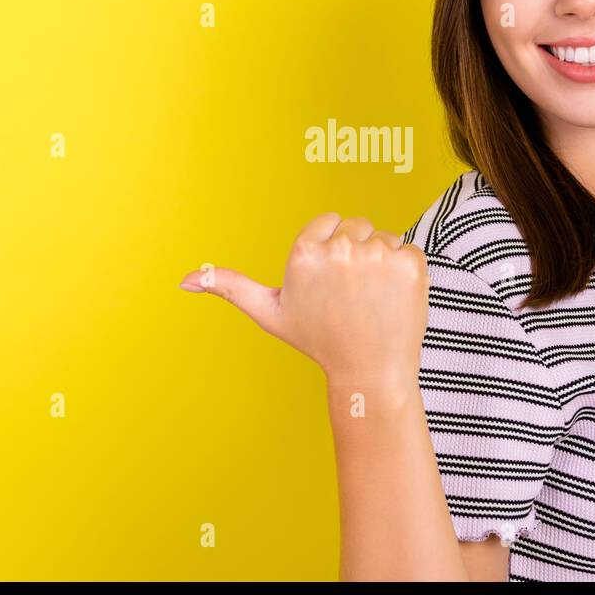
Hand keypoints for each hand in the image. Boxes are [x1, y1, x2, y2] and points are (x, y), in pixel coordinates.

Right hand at [178, 213, 429, 385]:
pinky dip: (407, 273)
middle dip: (356, 254)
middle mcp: (339, 248)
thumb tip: (184, 280)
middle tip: (351, 295)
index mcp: (304, 251)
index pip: (328, 223)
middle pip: (357, 226)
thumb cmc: (318, 340)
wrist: (368, 372)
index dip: (331, 252)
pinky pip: (410, 249)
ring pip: (384, 238)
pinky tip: (394, 300)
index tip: (329, 284)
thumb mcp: (270, 312)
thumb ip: (230, 287)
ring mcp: (377, 256)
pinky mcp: (409, 265)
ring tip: (372, 300)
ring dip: (382, 264)